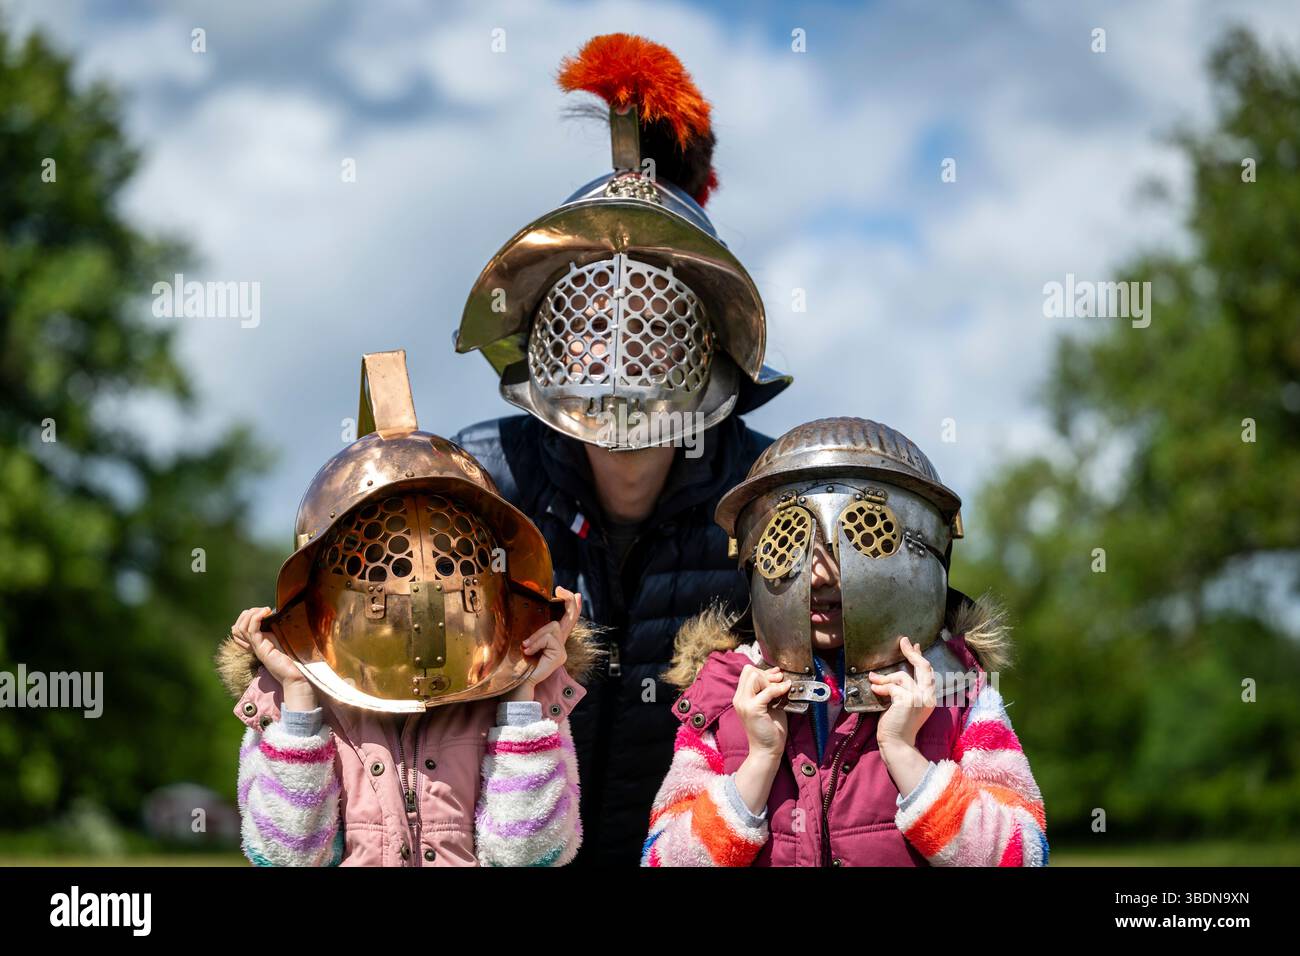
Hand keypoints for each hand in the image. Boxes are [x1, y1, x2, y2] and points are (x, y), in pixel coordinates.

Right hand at [231, 607, 316, 711]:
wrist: (298, 675)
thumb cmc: (296, 658)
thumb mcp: (285, 639)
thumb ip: (279, 629)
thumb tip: (280, 612)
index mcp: (258, 643)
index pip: (239, 629)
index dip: (246, 617)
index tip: (263, 611)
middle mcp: (254, 645)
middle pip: (236, 628)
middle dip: (247, 614)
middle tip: (263, 610)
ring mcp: (257, 647)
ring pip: (240, 628)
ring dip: (251, 614)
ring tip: (264, 610)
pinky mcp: (262, 649)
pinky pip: (251, 631)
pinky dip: (256, 618)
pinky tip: (266, 612)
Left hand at [506, 587, 580, 701]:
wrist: (518, 683)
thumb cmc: (519, 663)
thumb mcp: (527, 641)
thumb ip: (534, 631)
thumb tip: (531, 612)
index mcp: (554, 640)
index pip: (567, 620)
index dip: (572, 606)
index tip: (571, 593)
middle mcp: (561, 644)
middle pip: (564, 620)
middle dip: (564, 604)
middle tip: (559, 593)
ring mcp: (561, 651)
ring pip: (552, 628)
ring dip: (536, 636)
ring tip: (526, 648)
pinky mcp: (559, 655)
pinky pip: (549, 638)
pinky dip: (536, 642)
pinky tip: (529, 652)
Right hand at [733, 664, 790, 759]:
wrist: (767, 750)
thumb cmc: (770, 729)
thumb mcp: (768, 704)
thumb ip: (769, 690)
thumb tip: (777, 674)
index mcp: (741, 697)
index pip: (747, 672)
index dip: (763, 671)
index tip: (776, 676)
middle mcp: (739, 699)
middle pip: (749, 671)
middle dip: (766, 674)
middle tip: (778, 682)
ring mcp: (744, 703)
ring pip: (755, 676)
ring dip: (770, 681)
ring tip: (780, 689)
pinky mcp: (753, 709)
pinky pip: (767, 691)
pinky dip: (778, 688)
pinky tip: (785, 690)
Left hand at [870, 636, 934, 753]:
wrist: (897, 744)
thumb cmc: (897, 726)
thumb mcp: (903, 704)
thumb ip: (902, 689)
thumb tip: (892, 673)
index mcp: (929, 698)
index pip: (927, 672)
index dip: (919, 657)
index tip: (913, 646)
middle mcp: (928, 696)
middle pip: (923, 667)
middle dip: (912, 653)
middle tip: (903, 641)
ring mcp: (919, 698)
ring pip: (902, 676)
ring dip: (885, 678)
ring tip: (874, 680)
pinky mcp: (908, 700)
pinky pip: (892, 686)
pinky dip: (881, 687)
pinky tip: (875, 690)